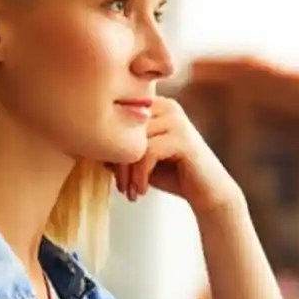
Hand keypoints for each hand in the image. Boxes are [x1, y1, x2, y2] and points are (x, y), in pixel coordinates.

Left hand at [109, 97, 243, 215]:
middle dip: (118, 162)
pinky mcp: (183, 138)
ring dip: (127, 172)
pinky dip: (140, 176)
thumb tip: (89, 145)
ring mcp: (177, 120)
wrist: (209, 193)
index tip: (110, 173)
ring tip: (129, 191)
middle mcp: (168, 106)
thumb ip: (119, 148)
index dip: (110, 145)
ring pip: (134, 142)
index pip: (120, 116)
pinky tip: (142, 191)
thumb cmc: (174, 175)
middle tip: (120, 187)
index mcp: (157, 106)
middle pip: (126, 128)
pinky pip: (148, 153)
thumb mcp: (140, 160)